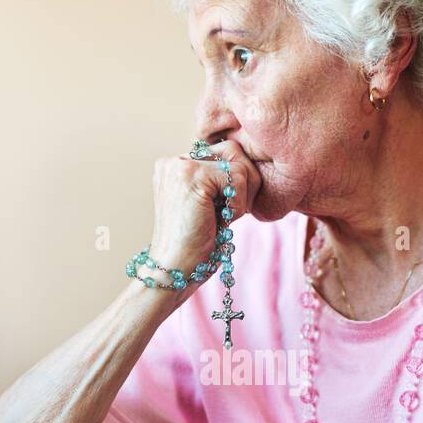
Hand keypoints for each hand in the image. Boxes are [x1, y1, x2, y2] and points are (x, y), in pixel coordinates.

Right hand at [149, 138, 262, 287]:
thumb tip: (248, 164)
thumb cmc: (195, 246)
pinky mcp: (192, 175)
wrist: (175, 270)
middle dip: (244, 185)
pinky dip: (238, 204)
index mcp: (175, 166)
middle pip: (233, 152)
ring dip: (241, 197)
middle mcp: (174, 160)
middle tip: (229, 214)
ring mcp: (180, 165)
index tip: (225, 210)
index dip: (236, 182)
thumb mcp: (209, 206)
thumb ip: (219, 182)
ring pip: (238, 164)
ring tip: (222, 218)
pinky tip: (221, 221)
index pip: (224, 153)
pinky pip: (237, 178)